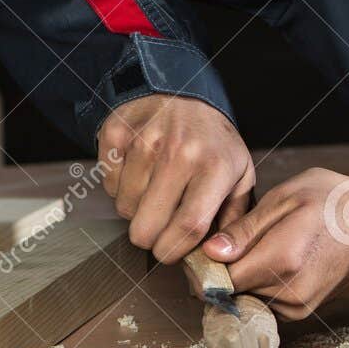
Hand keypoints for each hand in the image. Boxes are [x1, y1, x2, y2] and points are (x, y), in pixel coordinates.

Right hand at [97, 93, 253, 263]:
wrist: (184, 91)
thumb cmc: (214, 142)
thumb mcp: (240, 174)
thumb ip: (235, 218)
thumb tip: (220, 255)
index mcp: (215, 166)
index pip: (189, 225)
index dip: (174, 251)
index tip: (169, 254)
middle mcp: (180, 152)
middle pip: (148, 225)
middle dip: (150, 239)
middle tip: (159, 229)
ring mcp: (145, 140)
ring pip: (124, 208)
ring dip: (135, 209)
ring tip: (155, 190)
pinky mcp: (118, 134)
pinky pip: (108, 184)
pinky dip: (120, 187)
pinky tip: (139, 171)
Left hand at [197, 168, 348, 319]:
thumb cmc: (334, 200)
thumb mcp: (286, 197)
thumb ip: (245, 228)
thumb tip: (211, 253)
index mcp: (282, 259)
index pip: (218, 278)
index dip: (206, 262)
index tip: (208, 244)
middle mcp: (289, 292)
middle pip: (231, 289)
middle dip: (226, 268)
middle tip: (238, 238)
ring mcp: (297, 306)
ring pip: (246, 297)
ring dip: (245, 276)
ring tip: (266, 244)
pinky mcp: (302, 312)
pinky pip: (264, 302)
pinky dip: (262, 284)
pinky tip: (278, 259)